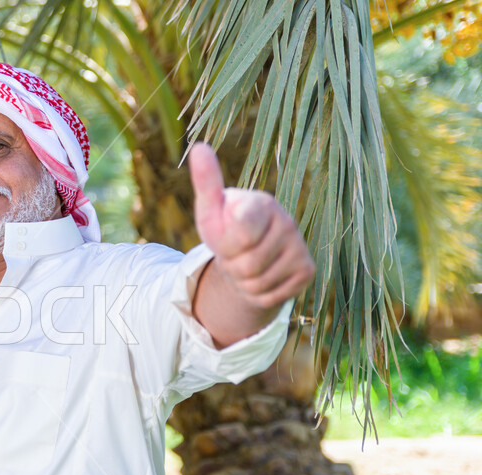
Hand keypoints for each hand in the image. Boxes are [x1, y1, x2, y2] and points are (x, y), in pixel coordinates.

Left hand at [189, 142, 313, 309]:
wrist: (248, 258)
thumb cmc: (225, 229)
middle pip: (245, 265)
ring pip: (256, 283)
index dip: (226, 244)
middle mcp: (287, 221)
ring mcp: (300, 246)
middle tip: (233, 255)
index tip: (227, 232)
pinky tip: (261, 278)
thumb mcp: (210, 211)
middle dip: (230, 267)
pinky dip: (257, 294)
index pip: (242, 232)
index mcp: (262, 203)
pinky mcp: (307, 270)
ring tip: (244, 265)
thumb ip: (206, 183)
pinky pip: (270, 296)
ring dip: (241, 282)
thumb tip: (199, 147)